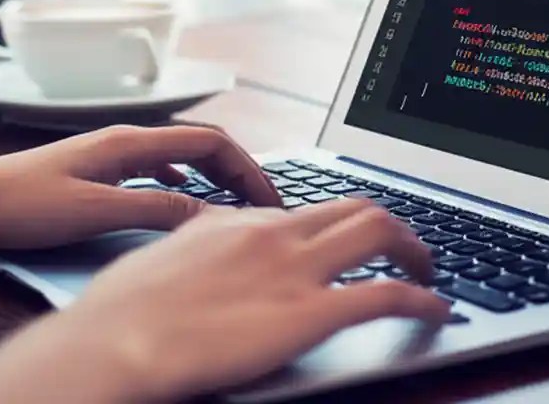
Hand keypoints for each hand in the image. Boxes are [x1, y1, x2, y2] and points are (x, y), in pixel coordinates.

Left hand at [0, 125, 281, 249]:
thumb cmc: (19, 205)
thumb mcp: (95, 212)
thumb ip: (156, 209)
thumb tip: (211, 215)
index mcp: (130, 142)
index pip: (211, 142)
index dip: (249, 169)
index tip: (271, 200)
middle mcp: (125, 140)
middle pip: (202, 144)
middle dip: (240, 170)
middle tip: (265, 206)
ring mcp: (111, 153)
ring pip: (181, 156)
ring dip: (214, 175)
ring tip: (236, 205)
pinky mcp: (97, 171)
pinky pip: (157, 168)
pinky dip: (185, 181)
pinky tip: (184, 200)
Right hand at [0, 198, 448, 403]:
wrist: (113, 343)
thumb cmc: (120, 313)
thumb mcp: (161, 258)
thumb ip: (196, 246)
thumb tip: (204, 243)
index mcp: (238, 221)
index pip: (308, 209)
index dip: (338, 226)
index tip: (351, 242)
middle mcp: (274, 232)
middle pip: (355, 205)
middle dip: (393, 226)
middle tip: (407, 250)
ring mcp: (294, 269)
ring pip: (379, 231)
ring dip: (416, 249)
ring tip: (429, 272)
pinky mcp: (309, 312)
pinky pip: (385, 295)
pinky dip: (421, 299)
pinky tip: (435, 309)